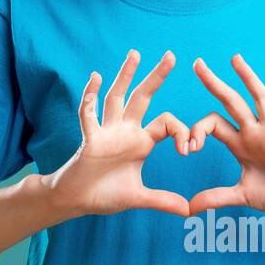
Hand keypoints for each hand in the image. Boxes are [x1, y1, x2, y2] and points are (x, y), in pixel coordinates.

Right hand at [45, 49, 192, 218]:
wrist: (76, 201)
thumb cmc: (104, 194)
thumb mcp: (138, 197)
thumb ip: (162, 200)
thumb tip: (188, 210)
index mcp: (141, 142)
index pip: (167, 123)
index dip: (182, 132)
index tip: (188, 150)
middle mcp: (125, 131)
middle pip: (142, 97)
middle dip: (156, 77)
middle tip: (171, 55)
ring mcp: (106, 132)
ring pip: (116, 98)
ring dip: (125, 76)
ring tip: (135, 54)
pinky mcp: (89, 139)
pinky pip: (88, 115)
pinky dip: (90, 99)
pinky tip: (94, 79)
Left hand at [187, 53, 264, 216]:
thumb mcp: (242, 195)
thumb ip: (217, 197)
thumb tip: (190, 208)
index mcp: (239, 143)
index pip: (213, 124)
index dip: (198, 131)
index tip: (189, 148)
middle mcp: (254, 132)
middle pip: (231, 101)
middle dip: (214, 83)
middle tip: (197, 63)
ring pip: (259, 99)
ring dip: (248, 78)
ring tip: (234, 57)